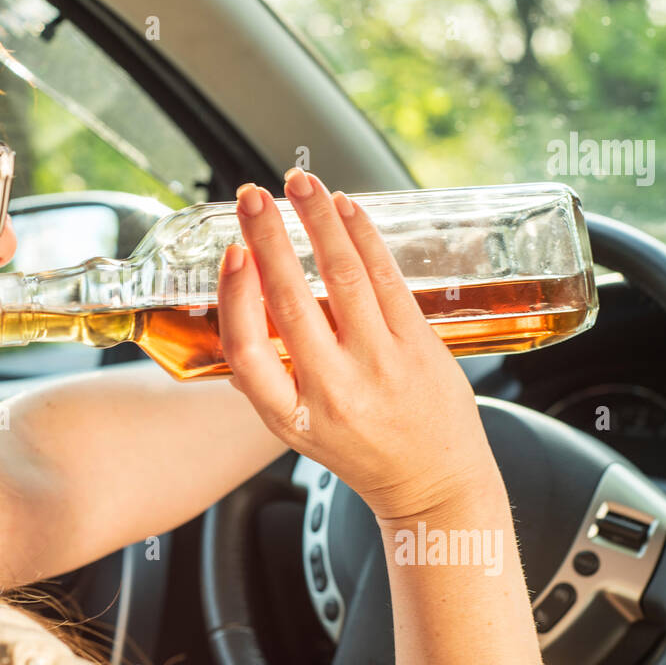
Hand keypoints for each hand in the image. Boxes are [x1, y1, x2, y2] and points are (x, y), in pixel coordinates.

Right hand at [216, 169, 502, 523]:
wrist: (432, 480)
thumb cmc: (361, 448)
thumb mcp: (299, 427)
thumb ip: (271, 373)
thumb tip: (243, 306)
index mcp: (291, 415)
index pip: (248, 351)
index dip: (236, 296)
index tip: (233, 253)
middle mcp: (333, 390)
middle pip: (291, 302)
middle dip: (269, 237)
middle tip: (252, 196)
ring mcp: (381, 365)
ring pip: (342, 277)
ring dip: (317, 220)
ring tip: (298, 184)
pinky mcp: (419, 345)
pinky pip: (386, 278)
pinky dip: (362, 236)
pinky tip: (344, 208)